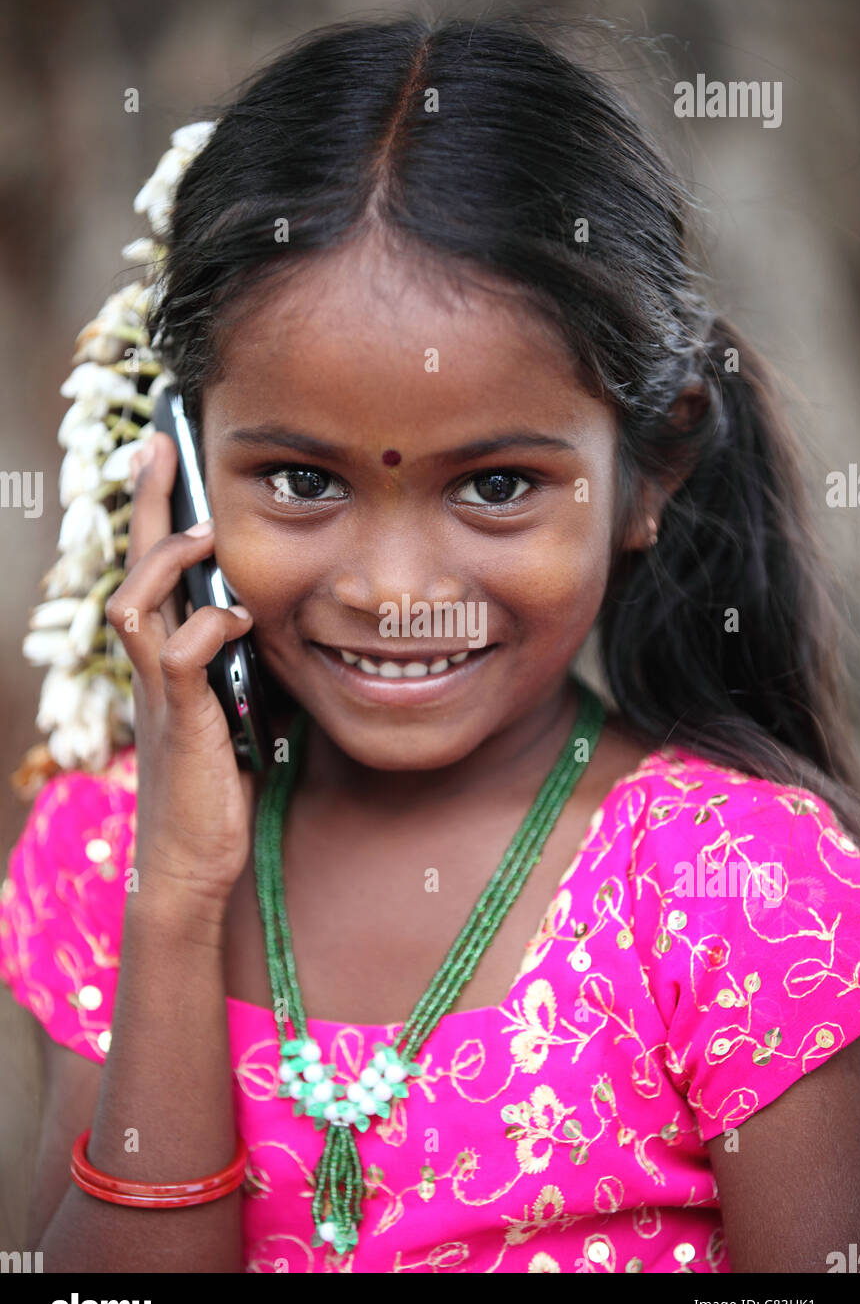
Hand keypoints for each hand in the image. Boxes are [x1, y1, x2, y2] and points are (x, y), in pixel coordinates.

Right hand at [105, 431, 260, 916]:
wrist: (193, 858)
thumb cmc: (219, 785)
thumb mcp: (239, 706)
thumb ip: (247, 661)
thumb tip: (281, 620)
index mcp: (165, 657)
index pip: (155, 572)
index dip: (158, 515)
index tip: (168, 460)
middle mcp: (151, 665)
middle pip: (134, 567)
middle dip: (148, 504)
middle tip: (161, 446)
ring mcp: (159, 691)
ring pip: (137, 602)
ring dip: (169, 561)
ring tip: (205, 534)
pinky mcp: (180, 719)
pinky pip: (179, 656)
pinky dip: (206, 628)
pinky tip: (237, 621)